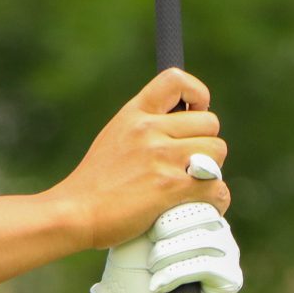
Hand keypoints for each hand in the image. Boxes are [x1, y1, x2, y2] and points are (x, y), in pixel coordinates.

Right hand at [46, 67, 230, 250]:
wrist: (75, 212)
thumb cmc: (96, 182)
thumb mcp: (115, 137)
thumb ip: (147, 127)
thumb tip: (186, 129)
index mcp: (134, 114)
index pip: (175, 80)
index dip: (197, 93)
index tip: (195, 111)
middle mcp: (149, 129)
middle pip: (210, 123)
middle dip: (205, 144)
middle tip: (186, 163)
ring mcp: (161, 156)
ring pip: (217, 153)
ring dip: (210, 172)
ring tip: (188, 185)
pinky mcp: (172, 186)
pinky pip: (217, 188)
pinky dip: (213, 201)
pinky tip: (195, 204)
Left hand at [89, 205, 243, 292]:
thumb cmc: (130, 260)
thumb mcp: (140, 222)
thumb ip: (163, 197)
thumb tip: (191, 168)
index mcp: (198, 207)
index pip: (196, 191)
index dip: (169, 208)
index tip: (148, 228)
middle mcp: (219, 227)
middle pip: (202, 213)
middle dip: (167, 231)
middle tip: (149, 246)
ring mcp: (228, 252)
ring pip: (203, 240)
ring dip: (168, 254)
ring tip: (151, 267)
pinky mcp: (231, 279)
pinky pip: (208, 264)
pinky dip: (176, 273)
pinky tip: (158, 284)